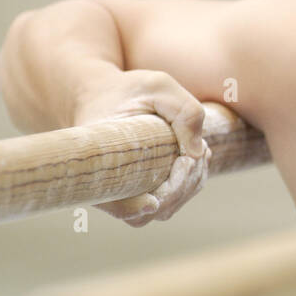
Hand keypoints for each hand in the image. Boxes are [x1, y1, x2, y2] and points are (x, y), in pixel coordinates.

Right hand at [71, 69, 210, 226]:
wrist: (106, 94)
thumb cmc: (128, 89)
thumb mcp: (157, 86)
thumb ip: (184, 109)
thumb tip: (196, 153)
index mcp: (99, 164)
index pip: (120, 206)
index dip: (138, 207)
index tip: (160, 190)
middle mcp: (110, 186)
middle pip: (155, 210)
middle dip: (182, 186)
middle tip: (190, 157)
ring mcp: (128, 191)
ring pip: (167, 208)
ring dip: (190, 184)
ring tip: (193, 153)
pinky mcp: (144, 188)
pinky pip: (172, 200)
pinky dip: (191, 182)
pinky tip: (193, 157)